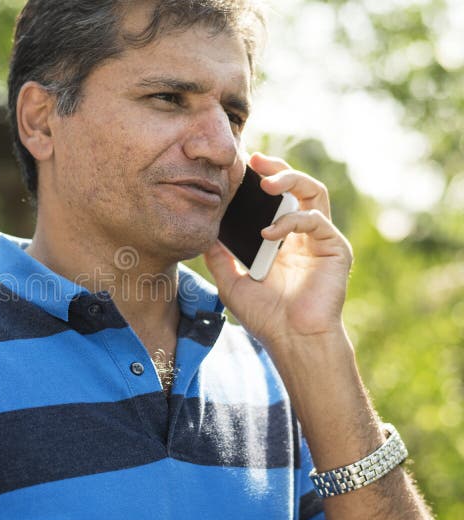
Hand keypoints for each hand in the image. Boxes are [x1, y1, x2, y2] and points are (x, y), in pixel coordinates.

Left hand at [204, 153, 353, 349]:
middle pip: (296, 186)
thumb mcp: (231, 281)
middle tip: (255, 161)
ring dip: (290, 180)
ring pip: (313, 192)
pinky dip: (292, 220)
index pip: (273, 199)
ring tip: (266, 183)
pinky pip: (316, 220)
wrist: (292, 340)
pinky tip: (269, 232)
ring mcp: (320, 239)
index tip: (237, 168)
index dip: (259, 180)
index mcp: (281, 239)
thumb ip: (218, 256)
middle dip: (277, 169)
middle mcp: (302, 234)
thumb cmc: (265, 316)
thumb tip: (202, 231)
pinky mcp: (335, 248)